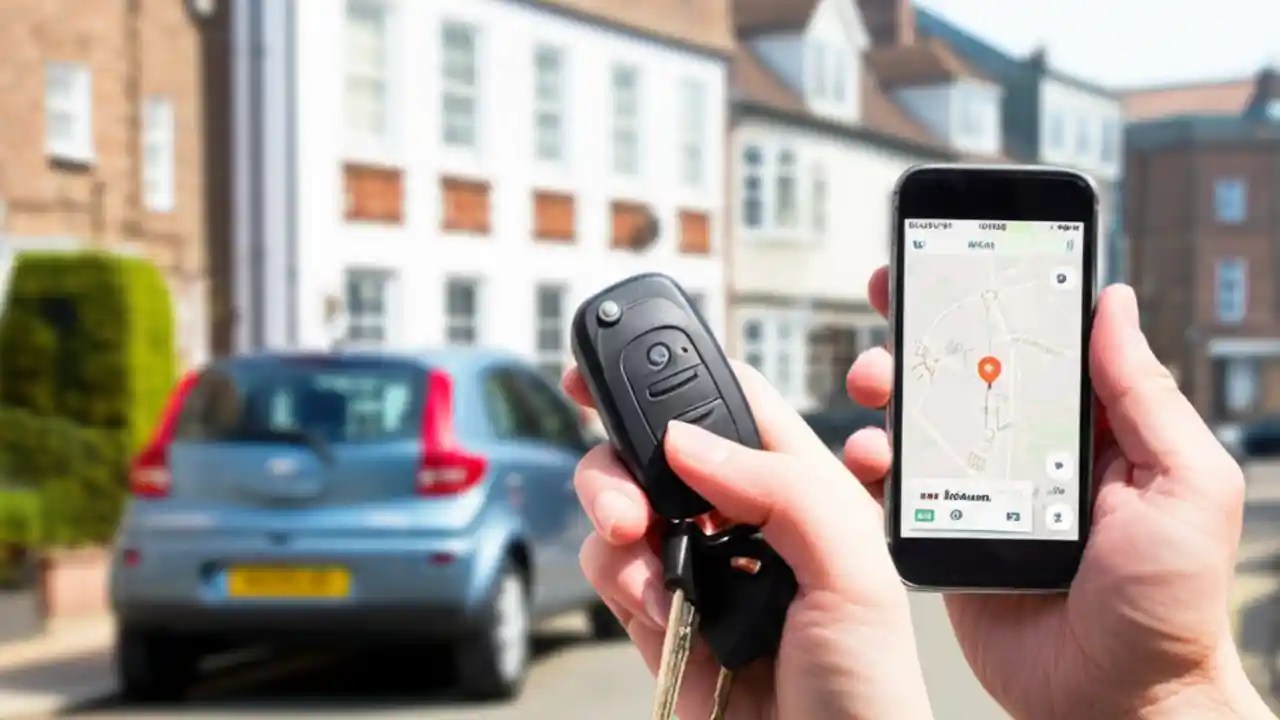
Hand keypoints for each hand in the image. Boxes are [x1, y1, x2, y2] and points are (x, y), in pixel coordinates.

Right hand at [564, 363, 932, 719]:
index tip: (616, 360)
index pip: (732, 402)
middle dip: (623, 457)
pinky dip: (616, 580)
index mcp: (800, 488)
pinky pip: (609, 567)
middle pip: (656, 447)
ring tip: (640, 554)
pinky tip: (659, 611)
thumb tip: (686, 440)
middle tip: (627, 496)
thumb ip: (781, 489)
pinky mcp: (657, 614)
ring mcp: (696, 566)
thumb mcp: (853, 573)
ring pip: (622, 502)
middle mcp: (742, 519)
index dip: (677, 373)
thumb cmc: (868, 691)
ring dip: (616, 522)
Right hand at [844, 268, 1272, 719]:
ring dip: (888, 385)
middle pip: (968, 369)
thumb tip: (1116, 303)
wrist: (1117, 699)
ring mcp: (981, 490)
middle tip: (894, 293)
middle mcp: (1030, 450)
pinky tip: (866, 451)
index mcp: (1090, 429)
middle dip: (925, 325)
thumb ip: (1145, 395)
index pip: (1040, 343)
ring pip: (921, 418)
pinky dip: (869, 460)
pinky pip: (895, 485)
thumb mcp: (1184, 484)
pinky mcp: (942, 533)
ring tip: (872, 378)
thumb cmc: (1170, 604)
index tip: (961, 253)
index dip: (1000, 295)